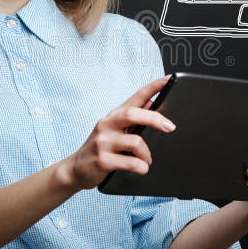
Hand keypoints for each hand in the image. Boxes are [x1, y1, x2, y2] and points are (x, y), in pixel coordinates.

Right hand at [60, 75, 175, 190]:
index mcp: (114, 116)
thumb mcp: (115, 130)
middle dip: (154, 119)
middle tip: (170, 127)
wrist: (77, 169)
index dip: (153, 87)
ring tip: (146, 161)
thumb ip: (133, 119)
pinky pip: (130, 163)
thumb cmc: (101, 149)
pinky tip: (141, 169)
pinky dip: (141, 167)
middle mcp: (107, 124)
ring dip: (146, 154)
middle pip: (132, 114)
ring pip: (135, 142)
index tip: (169, 80)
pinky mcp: (102, 160)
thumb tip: (153, 104)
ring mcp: (103, 142)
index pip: (136, 96)